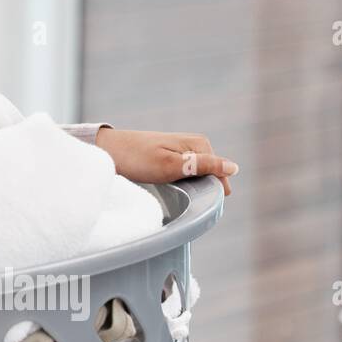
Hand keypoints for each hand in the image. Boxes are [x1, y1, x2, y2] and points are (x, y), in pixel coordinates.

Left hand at [94, 128, 237, 196]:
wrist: (107, 151)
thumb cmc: (136, 158)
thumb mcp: (171, 165)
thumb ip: (203, 165)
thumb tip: (234, 168)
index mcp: (200, 144)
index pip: (221, 175)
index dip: (209, 191)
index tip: (189, 197)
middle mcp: (194, 146)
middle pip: (210, 177)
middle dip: (198, 189)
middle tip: (174, 192)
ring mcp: (182, 152)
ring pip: (197, 178)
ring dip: (187, 188)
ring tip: (167, 189)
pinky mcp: (171, 160)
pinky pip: (184, 177)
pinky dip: (178, 185)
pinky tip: (165, 188)